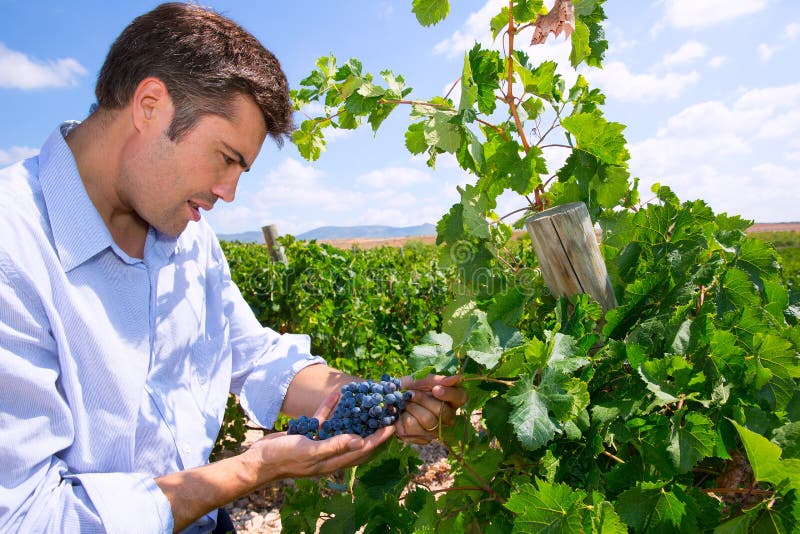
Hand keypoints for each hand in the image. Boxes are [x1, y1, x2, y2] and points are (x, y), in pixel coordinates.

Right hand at [244, 391, 393, 481]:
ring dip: (352, 415)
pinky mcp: (307, 434)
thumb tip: (361, 441)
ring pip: (341, 427)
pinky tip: (337, 394)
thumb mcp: (310, 451)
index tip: (392, 426)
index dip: (378, 439)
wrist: (258, 460)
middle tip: (384, 413)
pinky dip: (330, 407)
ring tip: (366, 401)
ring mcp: (318, 443)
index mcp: (333, 461)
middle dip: (371, 427)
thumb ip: (336, 446)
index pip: (362, 450)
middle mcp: (329, 453)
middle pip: (357, 439)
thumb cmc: (284, 458)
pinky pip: (324, 419)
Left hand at [396, 374, 465, 443]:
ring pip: (428, 420)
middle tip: (411, 394)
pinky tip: (402, 415)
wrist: (391, 400)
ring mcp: (437, 430)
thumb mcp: (423, 379)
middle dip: (423, 400)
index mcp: (452, 400)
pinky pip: (414, 429)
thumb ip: (440, 380)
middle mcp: (448, 417)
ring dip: (412, 408)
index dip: (449, 394)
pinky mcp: (423, 439)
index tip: (435, 389)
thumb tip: (457, 378)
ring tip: (405, 403)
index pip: (460, 397)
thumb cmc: (412, 388)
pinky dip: (404, 418)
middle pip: (442, 411)